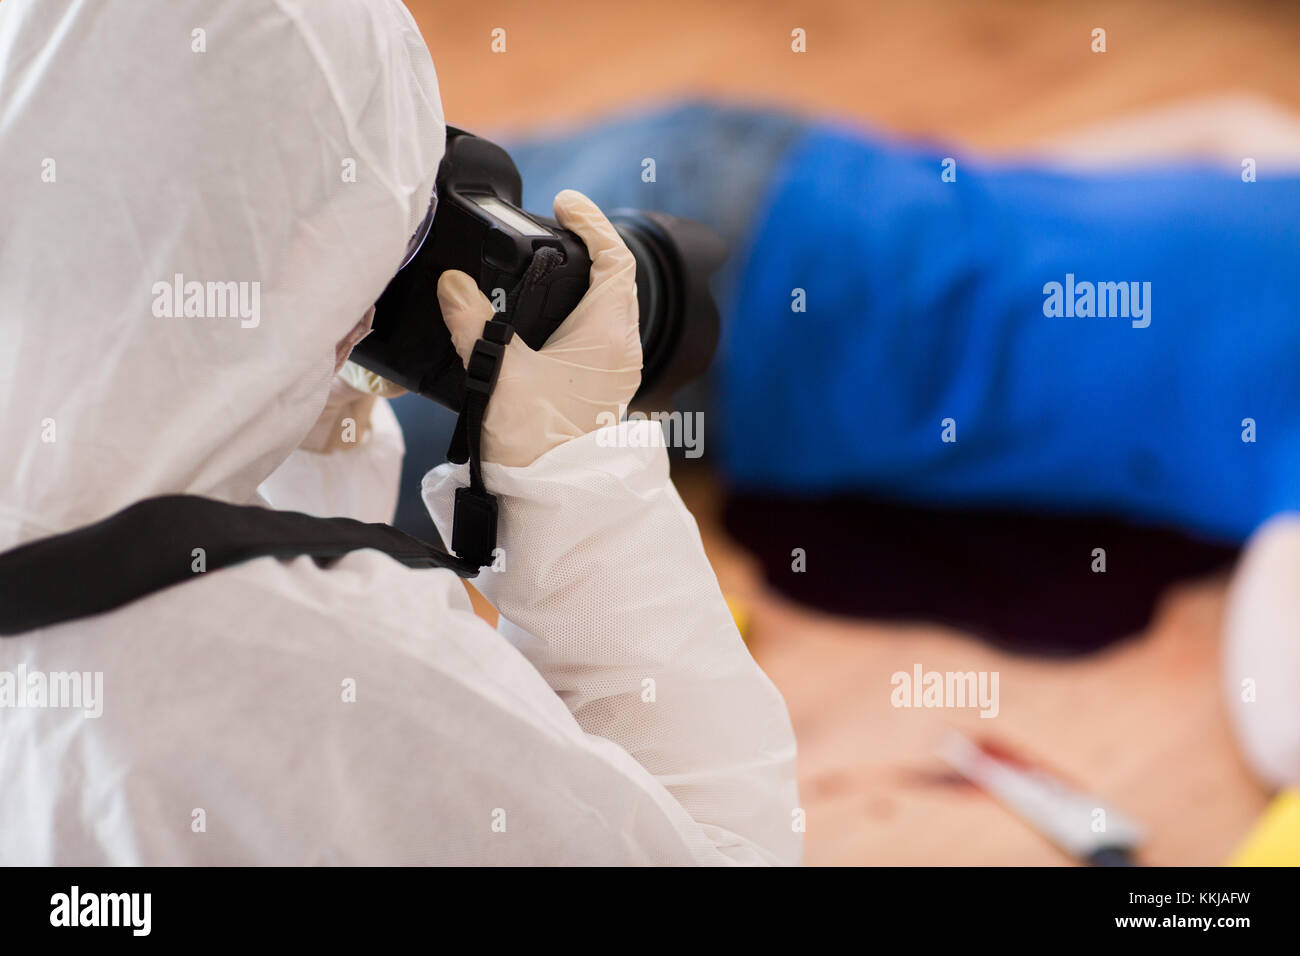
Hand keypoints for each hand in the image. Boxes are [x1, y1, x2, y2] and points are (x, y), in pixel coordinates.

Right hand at [436, 189, 641, 466]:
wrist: (550, 502)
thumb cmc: (535, 445)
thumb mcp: (498, 376)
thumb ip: (473, 323)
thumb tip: (454, 283)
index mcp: (610, 336)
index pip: (616, 259)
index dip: (592, 223)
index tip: (564, 204)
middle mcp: (622, 349)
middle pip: (616, 279)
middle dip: (587, 247)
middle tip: (550, 227)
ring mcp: (615, 370)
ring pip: (608, 307)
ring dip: (582, 281)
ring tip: (543, 262)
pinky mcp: (601, 388)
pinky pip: (597, 333)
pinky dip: (575, 311)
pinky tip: (542, 316)